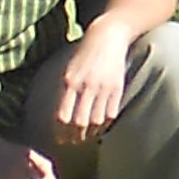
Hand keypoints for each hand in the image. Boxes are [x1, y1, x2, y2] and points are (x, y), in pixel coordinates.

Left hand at [46, 31, 131, 145]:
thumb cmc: (85, 53)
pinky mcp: (117, 87)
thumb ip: (66, 91)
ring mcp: (103, 87)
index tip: (61, 140)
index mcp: (70, 82)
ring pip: (96, 120)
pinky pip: (111, 112)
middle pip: (79, 121)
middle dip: (75, 136)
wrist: (108, 37)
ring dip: (91, 132)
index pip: (63, 115)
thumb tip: (62, 115)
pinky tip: (101, 126)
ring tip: (87, 137)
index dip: (61, 131)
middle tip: (74, 142)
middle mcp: (86, 86)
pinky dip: (105, 122)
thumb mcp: (70, 70)